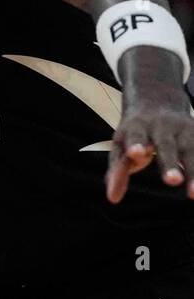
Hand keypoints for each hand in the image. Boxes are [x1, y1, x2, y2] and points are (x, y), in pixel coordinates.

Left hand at [106, 85, 193, 203]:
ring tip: (193, 195)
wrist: (159, 100)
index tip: (136, 154)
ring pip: (192, 151)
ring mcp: (185, 130)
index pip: (136, 135)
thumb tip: (112, 198)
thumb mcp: (121, 144)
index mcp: (137, 126)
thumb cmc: (136, 132)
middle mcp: (162, 127)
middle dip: (169, 163)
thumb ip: (117, 169)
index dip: (136, 144)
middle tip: (172, 181)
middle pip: (167, 145)